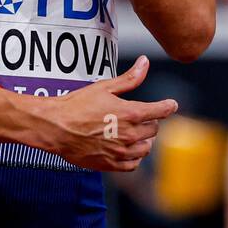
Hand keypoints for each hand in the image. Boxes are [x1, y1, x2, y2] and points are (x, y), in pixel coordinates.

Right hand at [35, 55, 177, 170]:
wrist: (56, 127)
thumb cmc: (78, 105)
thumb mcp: (104, 87)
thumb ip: (129, 78)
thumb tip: (145, 63)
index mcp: (130, 114)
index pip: (160, 111)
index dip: (168, 106)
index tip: (171, 104)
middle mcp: (129, 134)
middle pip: (153, 130)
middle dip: (150, 122)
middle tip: (142, 117)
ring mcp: (120, 152)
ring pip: (145, 148)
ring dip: (144, 140)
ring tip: (136, 133)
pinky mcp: (110, 164)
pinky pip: (133, 164)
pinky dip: (135, 157)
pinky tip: (129, 150)